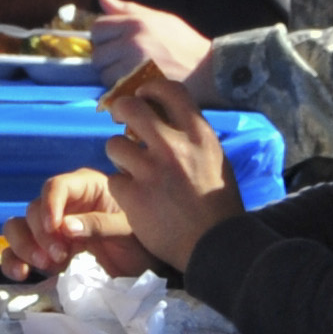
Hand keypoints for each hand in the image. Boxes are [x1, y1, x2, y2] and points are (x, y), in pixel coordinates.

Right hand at [3, 170, 143, 279]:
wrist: (145, 269)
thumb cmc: (142, 241)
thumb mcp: (128, 230)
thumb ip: (99, 225)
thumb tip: (65, 228)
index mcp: (84, 189)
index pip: (55, 187)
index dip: (50, 205)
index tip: (55, 228)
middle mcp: (62, 207)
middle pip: (33, 210)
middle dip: (41, 234)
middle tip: (60, 256)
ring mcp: (49, 231)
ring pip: (17, 228)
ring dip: (24, 245)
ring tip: (44, 264)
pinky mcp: (42, 254)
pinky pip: (15, 253)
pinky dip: (12, 262)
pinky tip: (22, 275)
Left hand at [87, 0, 209, 88]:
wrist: (209, 71)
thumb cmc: (185, 44)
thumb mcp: (160, 19)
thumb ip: (129, 10)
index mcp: (136, 22)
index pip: (98, 28)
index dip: (104, 39)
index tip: (116, 46)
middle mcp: (132, 41)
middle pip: (99, 55)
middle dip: (108, 61)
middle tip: (126, 65)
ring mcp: (134, 65)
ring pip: (105, 76)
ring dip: (115, 79)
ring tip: (134, 77)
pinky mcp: (138, 87)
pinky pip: (115, 91)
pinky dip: (122, 92)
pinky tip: (137, 88)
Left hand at [100, 71, 241, 268]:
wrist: (215, 244)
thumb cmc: (218, 203)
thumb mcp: (215, 159)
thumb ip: (191, 137)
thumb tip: (167, 118)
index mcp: (198, 134)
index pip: (168, 90)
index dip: (150, 89)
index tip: (142, 95)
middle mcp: (173, 146)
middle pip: (131, 108)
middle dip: (120, 111)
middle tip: (119, 120)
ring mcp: (151, 170)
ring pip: (114, 144)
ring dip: (119, 155)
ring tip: (131, 169)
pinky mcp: (133, 196)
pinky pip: (113, 180)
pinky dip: (122, 188)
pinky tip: (134, 198)